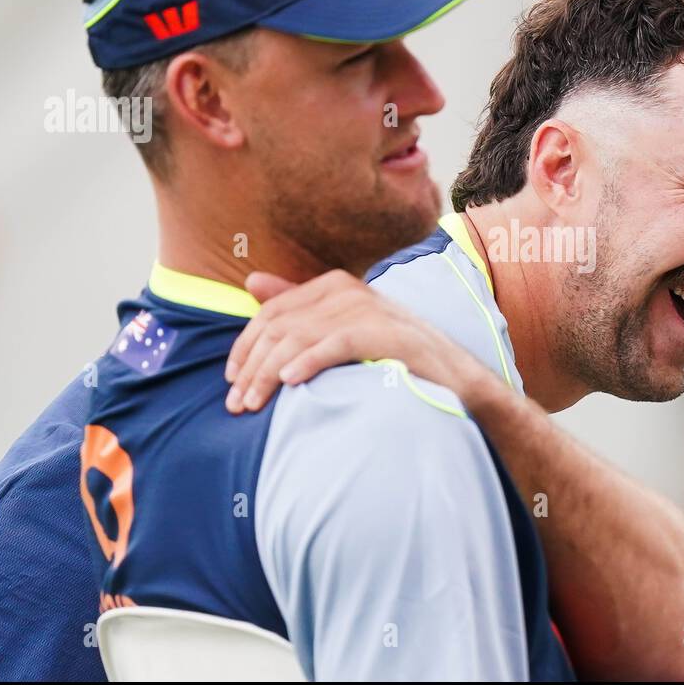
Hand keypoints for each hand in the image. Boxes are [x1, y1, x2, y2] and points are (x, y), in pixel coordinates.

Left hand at [224, 269, 488, 413]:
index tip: (231, 381)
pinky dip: (308, 362)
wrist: (452, 376)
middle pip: (279, 326)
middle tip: (236, 404)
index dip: (244, 347)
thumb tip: (251, 280)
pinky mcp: (384, 332)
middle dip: (251, 367)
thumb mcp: (342, 327)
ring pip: (298, 337)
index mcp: (334, 284)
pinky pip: (335, 344)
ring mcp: (367, 309)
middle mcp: (348, 289)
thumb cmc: (392, 355)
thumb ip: (298, 305)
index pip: (272, 312)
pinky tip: (289, 383)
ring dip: (268, 374)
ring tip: (253, 403)